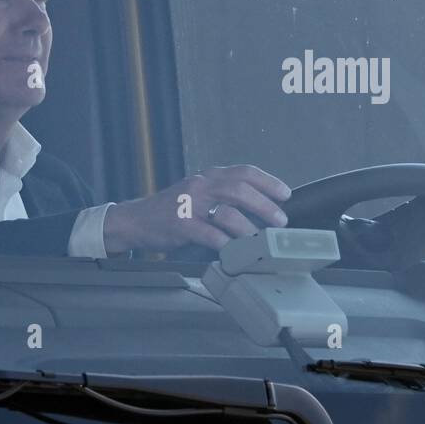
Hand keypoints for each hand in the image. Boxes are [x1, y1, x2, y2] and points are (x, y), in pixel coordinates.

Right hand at [102, 165, 290, 253]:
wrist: (138, 219)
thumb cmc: (175, 208)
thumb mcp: (201, 193)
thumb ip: (226, 196)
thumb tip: (262, 206)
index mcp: (209, 176)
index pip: (245, 172)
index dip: (268, 182)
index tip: (286, 194)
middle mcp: (201, 185)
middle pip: (239, 190)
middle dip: (265, 205)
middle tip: (280, 220)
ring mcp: (190, 205)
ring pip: (226, 212)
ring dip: (249, 228)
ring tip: (261, 240)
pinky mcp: (180, 225)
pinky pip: (209, 235)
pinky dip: (225, 244)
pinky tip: (234, 251)